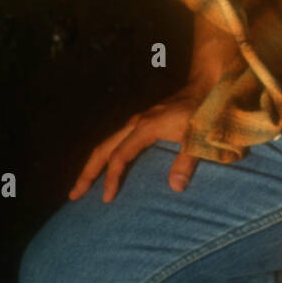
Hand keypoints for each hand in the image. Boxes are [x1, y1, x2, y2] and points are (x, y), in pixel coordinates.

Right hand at [67, 84, 205, 203]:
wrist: (207, 84)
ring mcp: (139, 121)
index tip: (107, 198)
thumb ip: (187, 161)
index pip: (120, 156)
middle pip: (103, 148)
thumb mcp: (200, 136)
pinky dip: (107, 156)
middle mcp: (137, 123)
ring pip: (108, 143)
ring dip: (94, 164)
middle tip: (74, 195)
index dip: (111, 178)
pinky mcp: (145, 122)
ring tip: (83, 185)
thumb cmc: (205, 111)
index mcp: (146, 127)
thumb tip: (175, 187)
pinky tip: (108, 168)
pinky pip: (118, 141)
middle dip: (88, 172)